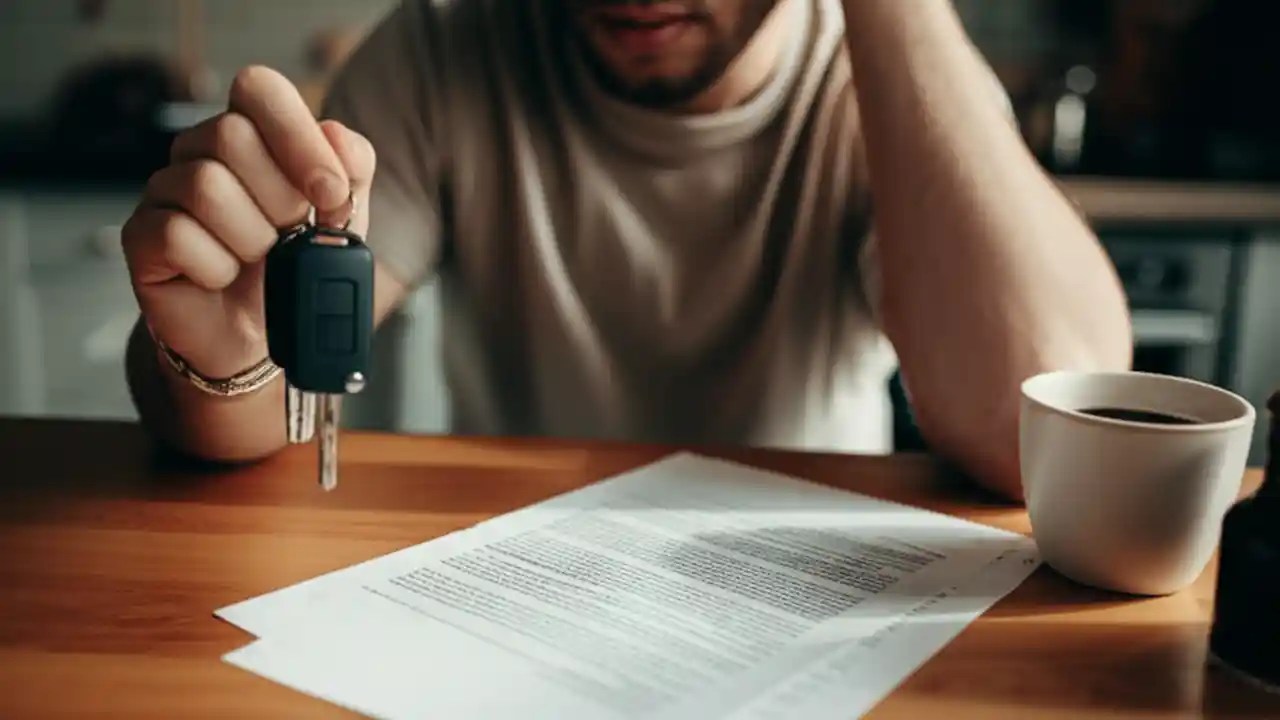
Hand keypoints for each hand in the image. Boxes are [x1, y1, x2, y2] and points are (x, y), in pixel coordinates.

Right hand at [122, 65, 375, 378]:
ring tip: (257, 260)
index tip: (329, 192)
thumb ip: (353, 170)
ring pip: (206, 186)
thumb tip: (336, 135)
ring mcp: (164, 191)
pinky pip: (177, 234)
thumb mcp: (343, 217)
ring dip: (252, 238)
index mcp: (250, 132)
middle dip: (280, 198)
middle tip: (289, 236)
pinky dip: (216, 267)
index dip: (297, 135)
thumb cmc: (294, 267)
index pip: (258, 88)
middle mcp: (199, 151)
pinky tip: (223, 277)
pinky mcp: (141, 236)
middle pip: (230, 135)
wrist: (257, 335)